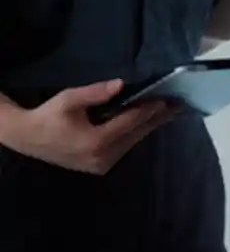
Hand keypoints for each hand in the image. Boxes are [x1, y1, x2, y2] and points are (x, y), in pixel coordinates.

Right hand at [0, 79, 177, 175]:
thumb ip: (95, 93)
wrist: (28, 138)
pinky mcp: (101, 167)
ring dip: (149, 126)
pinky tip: (149, 123)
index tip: (165, 99)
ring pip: (133, 142)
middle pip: (137, 134)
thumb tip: (121, 85)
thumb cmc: (48, 116)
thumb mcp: (68, 100)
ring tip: (169, 113)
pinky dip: (137, 134)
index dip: (148, 110)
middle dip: (157, 119)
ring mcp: (103, 165)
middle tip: (178, 106)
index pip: (130, 123)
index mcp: (96, 142)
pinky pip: (125, 147)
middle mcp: (103, 157)